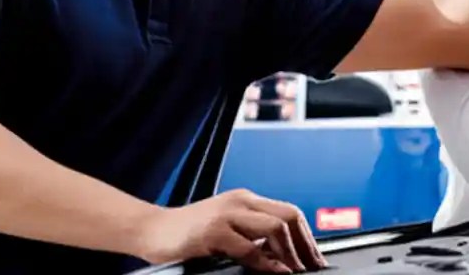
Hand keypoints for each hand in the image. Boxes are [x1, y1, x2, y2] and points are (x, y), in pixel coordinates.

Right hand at [137, 189, 325, 271]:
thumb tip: (282, 254)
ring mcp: (227, 215)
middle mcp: (240, 202)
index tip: (316, 259)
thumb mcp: (226, 227)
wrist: (152, 230)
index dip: (307, 237)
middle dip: (306, 245)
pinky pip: (249, 248)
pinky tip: (275, 273)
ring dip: (291, 254)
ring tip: (296, 272)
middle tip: (313, 268)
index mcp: (246, 200)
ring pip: (275, 228)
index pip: (289, 213)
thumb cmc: (188, 233)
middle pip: (289, 217)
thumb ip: (251, 234)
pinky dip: (267, 264)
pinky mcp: (213, 233)